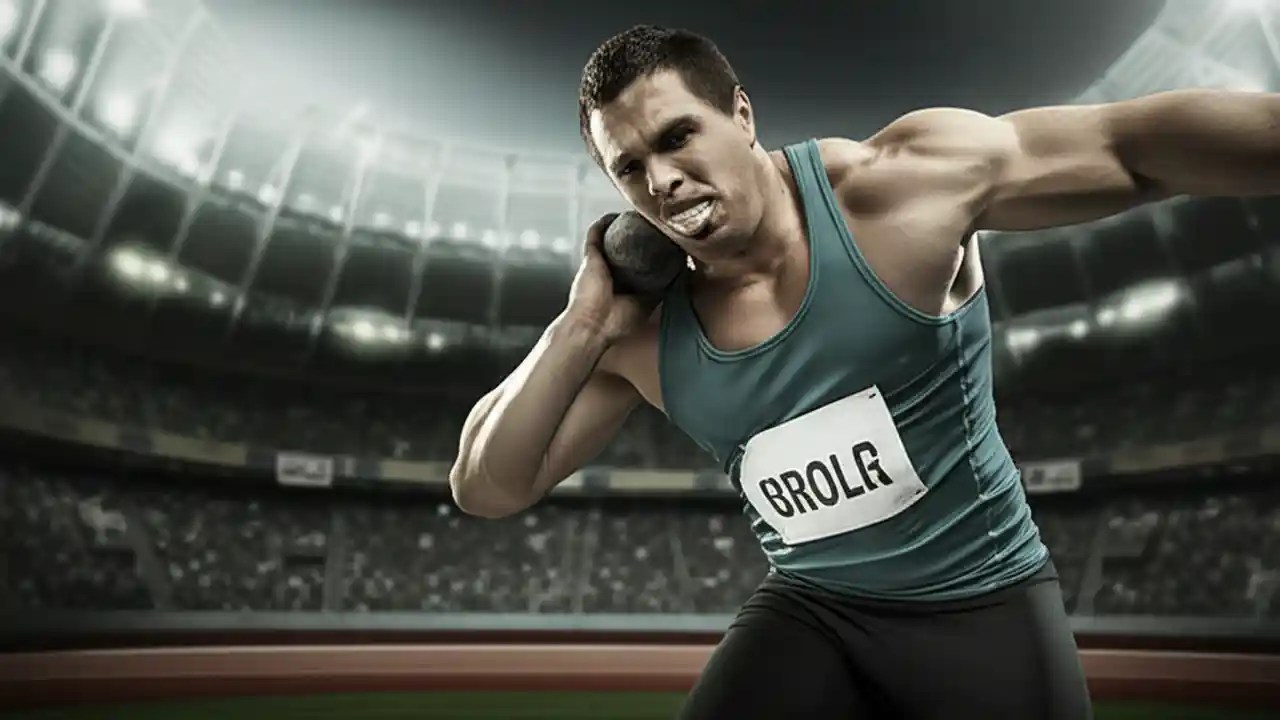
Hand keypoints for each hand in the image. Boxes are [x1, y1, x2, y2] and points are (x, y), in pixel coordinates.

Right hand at [565, 213, 660, 341]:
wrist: (594, 325)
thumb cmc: (618, 322)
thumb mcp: (647, 304)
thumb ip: (660, 288)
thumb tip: (678, 272)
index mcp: (623, 285)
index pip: (637, 263)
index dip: (650, 252)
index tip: (664, 242)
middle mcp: (610, 273)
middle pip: (624, 248)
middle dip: (637, 236)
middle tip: (653, 225)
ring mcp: (599, 263)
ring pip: (610, 238)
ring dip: (620, 226)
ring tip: (637, 215)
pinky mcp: (590, 256)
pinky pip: (595, 234)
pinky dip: (604, 223)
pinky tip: (616, 215)